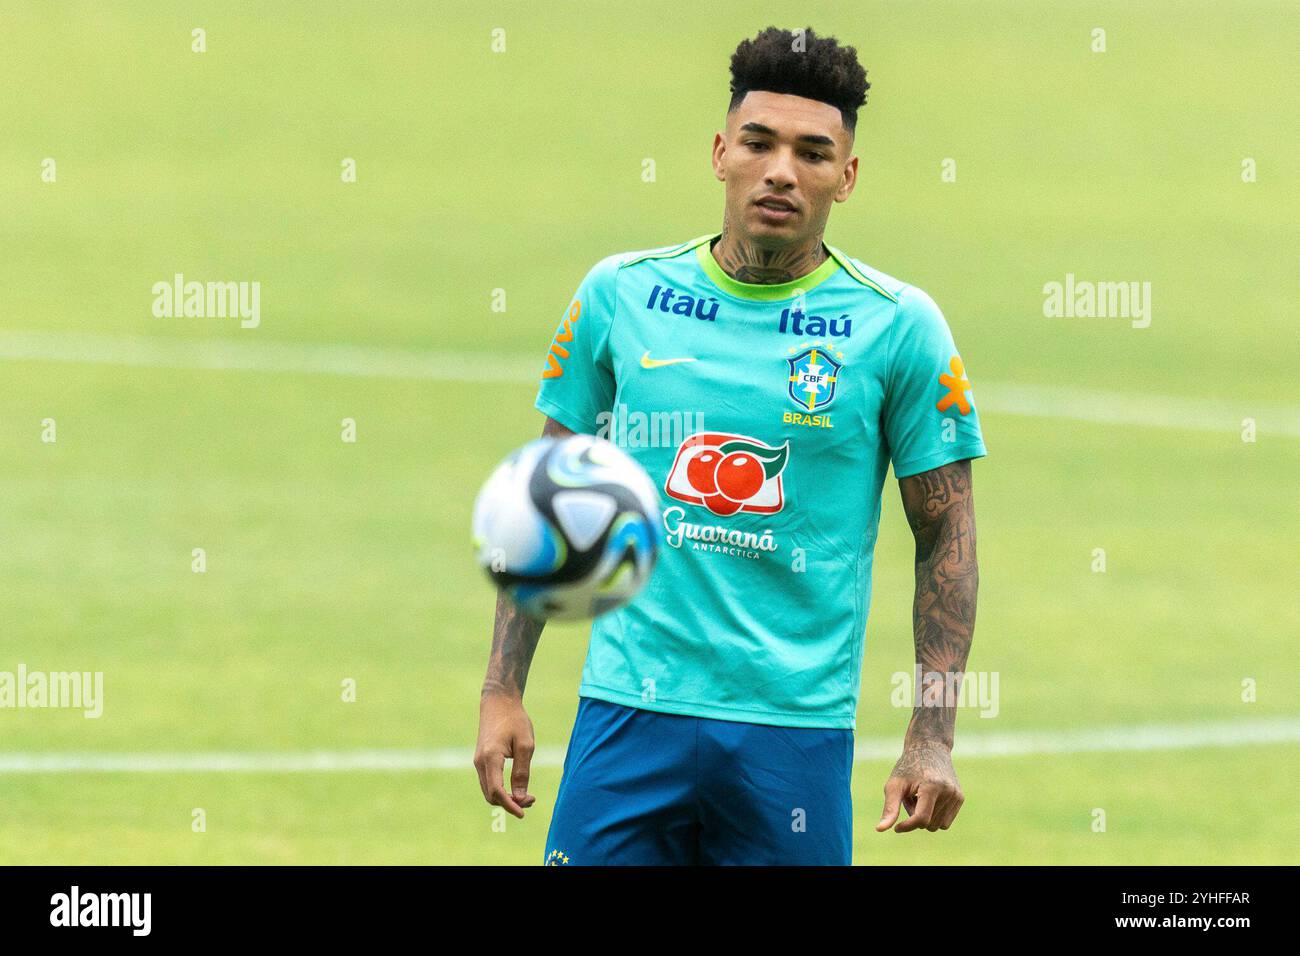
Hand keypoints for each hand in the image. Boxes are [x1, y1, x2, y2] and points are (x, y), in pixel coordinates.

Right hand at [473, 691, 536, 818]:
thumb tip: (521, 798)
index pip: (496, 791)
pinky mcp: (481, 760)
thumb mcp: (525, 745)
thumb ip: (522, 772)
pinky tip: (516, 787)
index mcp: (490, 757)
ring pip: (489, 791)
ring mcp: (478, 762)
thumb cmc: (515, 720)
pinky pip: (489, 783)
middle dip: (510, 803)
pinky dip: (501, 790)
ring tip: (528, 796)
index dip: (509, 805)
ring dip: (506, 798)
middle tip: (532, 800)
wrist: (498, 702)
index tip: (523, 813)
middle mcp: (480, 762)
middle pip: (491, 795)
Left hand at [876, 740, 963, 832]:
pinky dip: (935, 815)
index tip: (897, 827)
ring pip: (938, 825)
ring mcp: (956, 795)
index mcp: (932, 787)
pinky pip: (945, 822)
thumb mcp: (895, 785)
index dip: (907, 826)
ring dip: (926, 817)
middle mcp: (948, 792)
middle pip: (929, 824)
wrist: (929, 748)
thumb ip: (890, 808)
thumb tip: (880, 829)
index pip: (921, 819)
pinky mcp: (960, 798)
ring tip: (919, 797)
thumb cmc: (908, 766)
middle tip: (910, 798)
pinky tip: (929, 798)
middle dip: (915, 816)